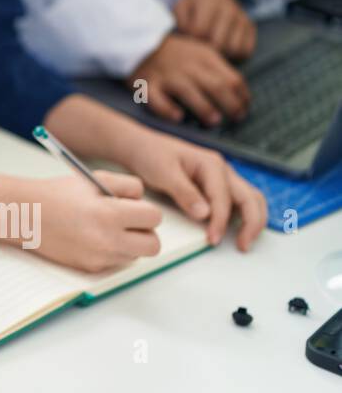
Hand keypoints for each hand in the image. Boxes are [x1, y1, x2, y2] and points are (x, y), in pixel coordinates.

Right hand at [0, 171, 162, 273]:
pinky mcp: (90, 268)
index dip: (145, 210)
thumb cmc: (58, 194)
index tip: (133, 207)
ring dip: (129, 243)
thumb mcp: (93, 179)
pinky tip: (92, 237)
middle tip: (130, 222)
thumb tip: (144, 202)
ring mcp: (99, 258)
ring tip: (106, 228)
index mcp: (109, 214)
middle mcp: (107, 240)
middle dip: (145, 232)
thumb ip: (127, 186)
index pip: (153, 217)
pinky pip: (115, 262)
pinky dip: (111, 251)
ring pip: (136, 255)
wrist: (25, 215)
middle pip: (152, 245)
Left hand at [118, 129, 266, 249]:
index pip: (224, 199)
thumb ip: (184, 193)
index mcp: (211, 164)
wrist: (140, 146)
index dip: (220, 222)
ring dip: (252, 221)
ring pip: (249, 199)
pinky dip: (241, 217)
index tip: (212, 240)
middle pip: (251, 198)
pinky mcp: (215, 186)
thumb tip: (205, 214)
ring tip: (243, 242)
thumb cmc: (151, 155)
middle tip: (242, 246)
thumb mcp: (163, 173)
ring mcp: (221, 178)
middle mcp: (222, 170)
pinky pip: (236, 202)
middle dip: (252, 223)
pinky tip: (232, 230)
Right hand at [128, 32, 249, 125]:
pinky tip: (177, 118)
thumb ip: (219, 71)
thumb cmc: (175, 54)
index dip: (243, 97)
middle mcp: (188, 66)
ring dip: (205, 109)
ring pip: (189, 92)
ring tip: (213, 121)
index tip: (244, 110)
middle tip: (235, 119)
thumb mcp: (201, 53)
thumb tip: (241, 97)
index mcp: (205, 57)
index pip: (232, 79)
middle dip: (231, 105)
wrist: (138, 42)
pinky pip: (157, 100)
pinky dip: (167, 110)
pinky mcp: (148, 85)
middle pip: (216, 86)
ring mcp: (167, 76)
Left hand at [173, 0, 255, 59]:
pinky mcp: (250, 27)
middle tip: (200, 48)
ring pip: (234, 49)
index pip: (200, 30)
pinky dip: (236, 56)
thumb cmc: (195, 5)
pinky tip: (224, 51)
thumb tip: (188, 35)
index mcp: (209, 3)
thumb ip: (180, 20)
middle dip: (207, 49)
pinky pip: (246, 50)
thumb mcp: (182, 6)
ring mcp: (242, 19)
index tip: (189, 39)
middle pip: (218, 43)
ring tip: (212, 50)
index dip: (192, 39)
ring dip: (222, 55)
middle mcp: (229, 10)